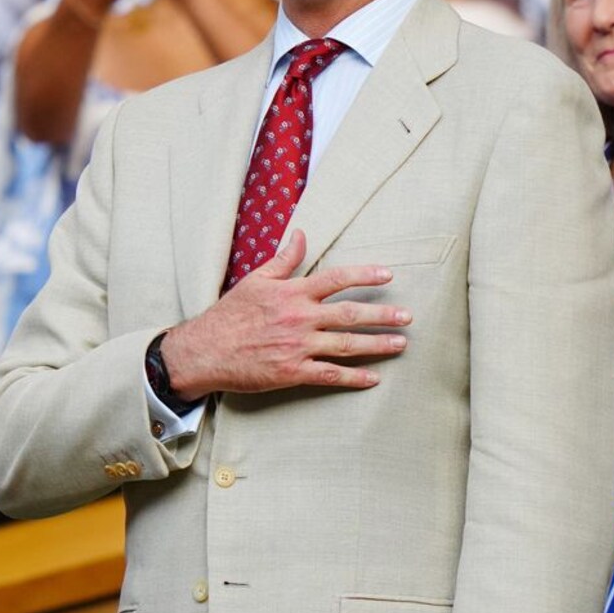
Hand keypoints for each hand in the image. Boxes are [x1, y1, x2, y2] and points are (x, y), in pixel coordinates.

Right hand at [161, 229, 411, 400]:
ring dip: (377, 345)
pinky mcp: (293, 372)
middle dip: (383, 315)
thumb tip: (300, 234)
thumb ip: (283, 259)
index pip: (336, 280)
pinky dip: (354, 378)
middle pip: (350, 314)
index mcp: (292, 293)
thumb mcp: (256, 280)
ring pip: (346, 345)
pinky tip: (373, 378)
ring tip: (400, 344)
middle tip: (407, 316)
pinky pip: (330, 375)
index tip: (387, 276)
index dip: (364, 276)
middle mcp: (300, 319)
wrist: (206, 351)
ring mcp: (298, 347)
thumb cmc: (230, 315)